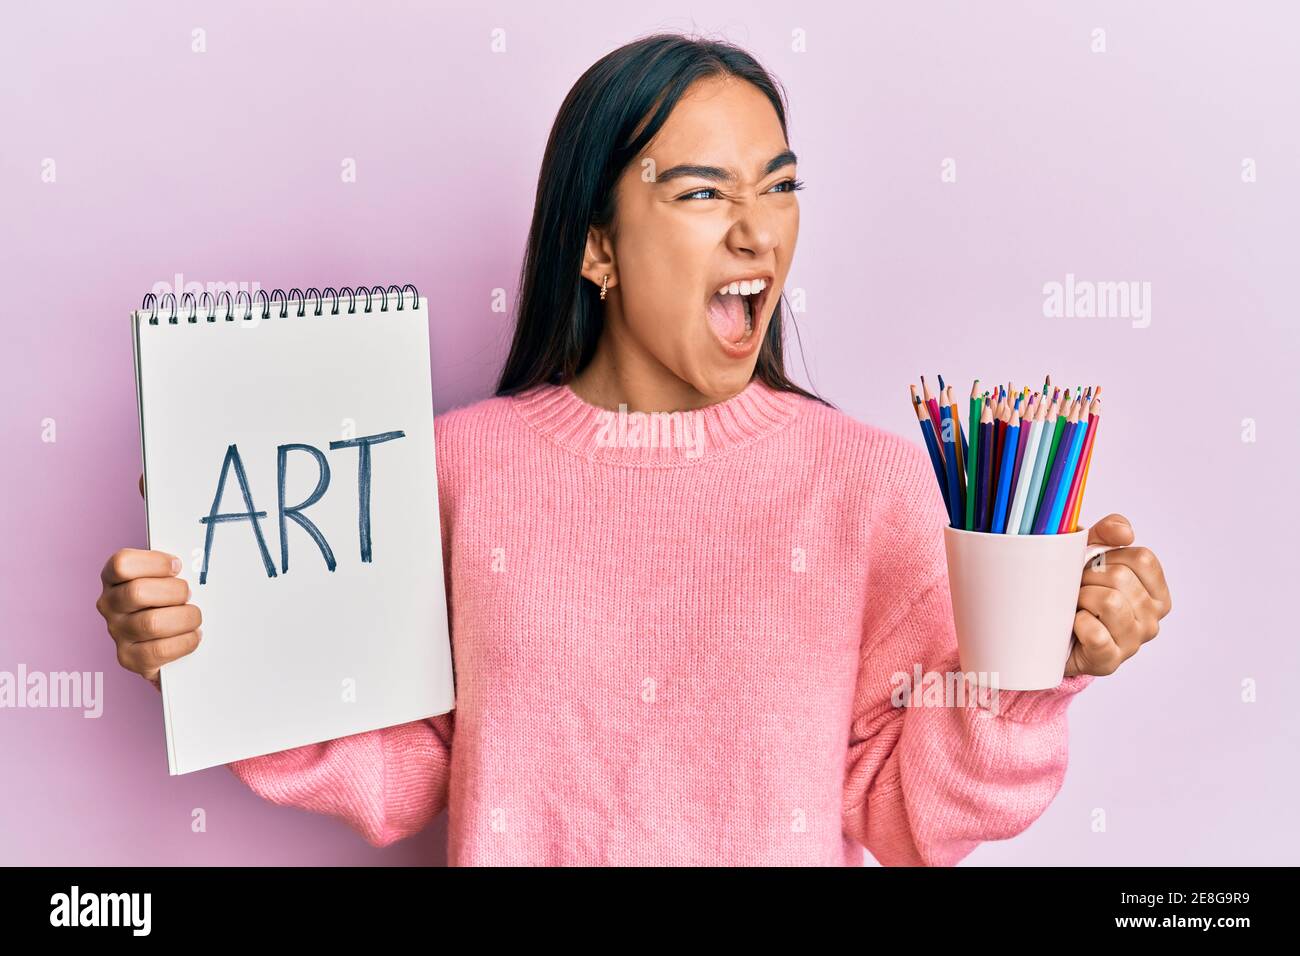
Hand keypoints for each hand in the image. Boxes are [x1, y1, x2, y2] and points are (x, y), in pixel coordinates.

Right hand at [95, 474, 202, 689]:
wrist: (188, 636)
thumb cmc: (181, 589)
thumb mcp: (176, 555)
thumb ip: (161, 516)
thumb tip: (146, 476)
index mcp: (116, 574)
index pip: (121, 562)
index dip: (154, 563)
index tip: (180, 565)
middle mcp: (109, 603)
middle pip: (137, 593)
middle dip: (175, 593)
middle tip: (191, 593)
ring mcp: (117, 634)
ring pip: (148, 624)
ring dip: (183, 619)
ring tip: (195, 616)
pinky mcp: (131, 662)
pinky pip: (157, 654)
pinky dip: (184, 644)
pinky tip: (195, 636)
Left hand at [1065, 513, 1170, 677]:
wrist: (1049, 631)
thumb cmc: (1076, 589)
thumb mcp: (1089, 554)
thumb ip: (1108, 533)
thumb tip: (1126, 532)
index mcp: (1156, 592)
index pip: (1142, 558)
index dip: (1110, 556)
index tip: (1094, 566)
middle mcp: (1152, 619)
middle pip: (1121, 578)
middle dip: (1088, 578)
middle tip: (1077, 589)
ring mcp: (1133, 642)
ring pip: (1109, 602)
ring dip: (1081, 598)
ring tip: (1075, 606)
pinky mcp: (1109, 660)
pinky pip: (1095, 632)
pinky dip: (1077, 623)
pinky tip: (1074, 625)